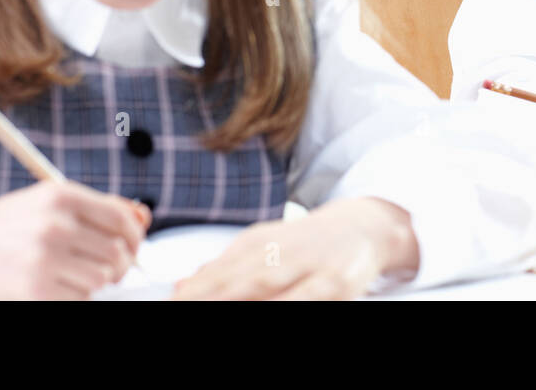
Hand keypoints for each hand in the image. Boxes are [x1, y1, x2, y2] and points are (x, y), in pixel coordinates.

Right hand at [0, 181, 151, 298]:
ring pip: (102, 279)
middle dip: (120, 264)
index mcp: (62, 197)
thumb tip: (144, 218)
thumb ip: (101, 207)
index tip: (134, 246)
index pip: (121, 220)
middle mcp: (55, 225)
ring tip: (80, 274)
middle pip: (117, 253)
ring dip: (98, 281)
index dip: (135, 237)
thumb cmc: (16, 222)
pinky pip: (81, 298)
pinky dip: (78, 295)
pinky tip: (62, 286)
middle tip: (110, 268)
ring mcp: (44, 260)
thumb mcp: (54, 201)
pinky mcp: (35, 291)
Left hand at [171, 197, 418, 299]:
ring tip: (210, 309)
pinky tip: (275, 309)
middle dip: (208, 297)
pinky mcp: (335, 284)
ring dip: (238, 299)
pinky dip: (288, 304)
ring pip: (269, 290)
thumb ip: (225, 268)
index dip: (192, 291)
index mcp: (257, 243)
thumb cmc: (306, 244)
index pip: (216, 273)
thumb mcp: (264, 247)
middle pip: (238, 282)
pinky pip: (305, 301)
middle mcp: (281, 252)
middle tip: (181, 305)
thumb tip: (181, 286)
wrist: (363, 226)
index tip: (172, 301)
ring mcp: (309, 268)